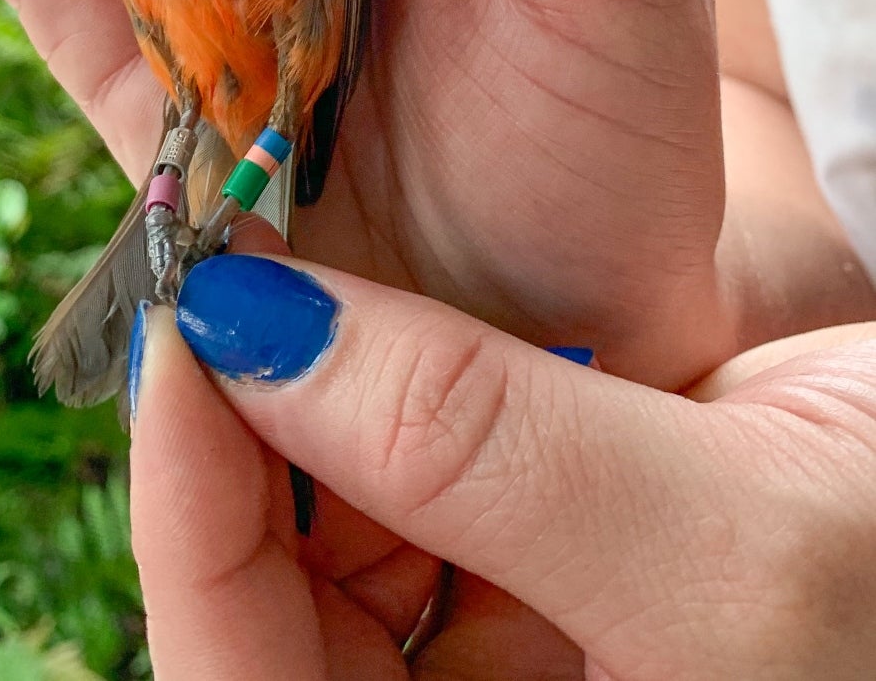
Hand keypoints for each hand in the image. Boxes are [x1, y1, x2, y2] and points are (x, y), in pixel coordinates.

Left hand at [130, 243, 875, 680]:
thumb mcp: (728, 553)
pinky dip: (367, 382)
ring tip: (269, 269)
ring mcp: (503, 656)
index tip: (184, 333)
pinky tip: (350, 303)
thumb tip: (254, 328)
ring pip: (319, 536)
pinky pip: (402, 475)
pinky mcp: (529, 561)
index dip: (189, 522)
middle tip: (215, 278)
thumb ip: (477, 448)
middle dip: (227, 450)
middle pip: (264, 616)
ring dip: (287, 402)